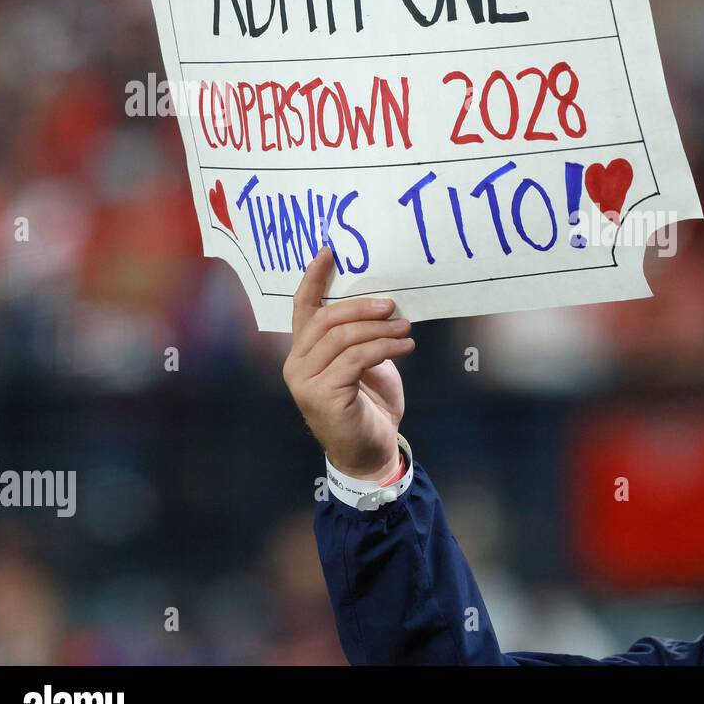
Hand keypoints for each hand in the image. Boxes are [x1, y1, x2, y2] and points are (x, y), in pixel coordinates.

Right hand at [283, 245, 415, 480]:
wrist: (369, 450)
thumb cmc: (369, 404)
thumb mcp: (365, 363)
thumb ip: (361, 336)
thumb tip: (383, 303)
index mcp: (305, 351)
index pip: (302, 308)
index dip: (313, 279)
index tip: (329, 252)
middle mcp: (297, 363)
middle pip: (326, 319)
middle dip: (361, 307)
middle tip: (392, 305)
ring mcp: (305, 381)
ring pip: (342, 338)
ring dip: (378, 329)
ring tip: (406, 327)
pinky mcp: (322, 395)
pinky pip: (355, 359)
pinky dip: (384, 347)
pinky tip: (406, 344)